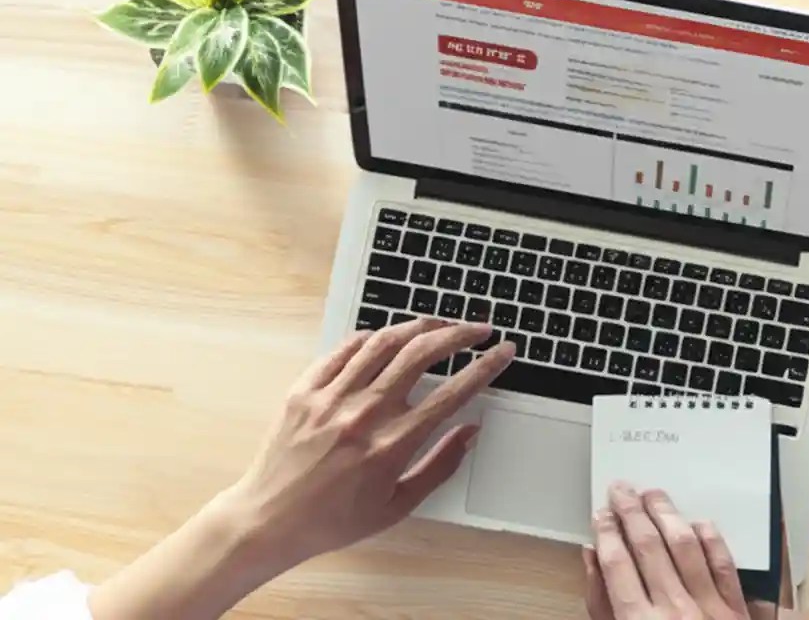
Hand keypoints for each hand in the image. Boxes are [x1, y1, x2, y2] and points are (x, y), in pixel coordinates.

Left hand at [90, 318, 513, 619]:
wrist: (268, 521)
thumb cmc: (333, 521)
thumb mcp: (397, 507)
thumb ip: (440, 466)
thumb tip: (470, 431)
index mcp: (391, 446)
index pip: (452, 393)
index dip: (485, 367)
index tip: (503, 352)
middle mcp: (363, 414)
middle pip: (421, 354)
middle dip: (459, 334)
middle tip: (479, 329)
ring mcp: (331, 398)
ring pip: (384, 342)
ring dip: (419, 326)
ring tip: (442, 324)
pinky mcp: (304, 390)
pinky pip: (344, 349)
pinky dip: (372, 336)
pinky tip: (390, 335)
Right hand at [584, 482, 748, 619]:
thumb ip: (601, 604)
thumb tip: (592, 559)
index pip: (617, 564)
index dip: (607, 532)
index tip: (601, 512)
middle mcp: (673, 613)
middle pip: (648, 547)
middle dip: (631, 512)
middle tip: (621, 489)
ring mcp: (708, 611)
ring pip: (685, 546)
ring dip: (666, 514)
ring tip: (653, 494)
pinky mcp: (737, 614)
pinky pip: (723, 566)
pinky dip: (711, 540)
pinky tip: (698, 523)